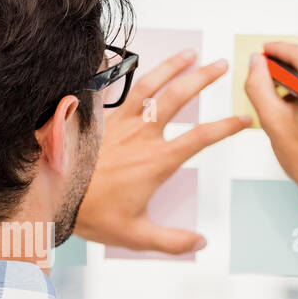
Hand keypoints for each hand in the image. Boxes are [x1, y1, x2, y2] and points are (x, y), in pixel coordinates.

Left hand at [75, 50, 249, 253]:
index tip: (244, 118)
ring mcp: (119, 124)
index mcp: (157, 161)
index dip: (227, 126)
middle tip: (220, 66)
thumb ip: (171, 240)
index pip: (201, 137)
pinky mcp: (100, 121)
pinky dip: (120, 72)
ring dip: (171, 67)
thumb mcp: (136, 235)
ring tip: (189, 54)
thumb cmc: (92, 214)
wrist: (53, 196)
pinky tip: (122, 57)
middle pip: (179, 97)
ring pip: (150, 85)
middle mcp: (142, 135)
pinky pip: (114, 90)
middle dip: (203, 78)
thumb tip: (200, 243)